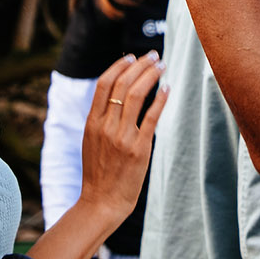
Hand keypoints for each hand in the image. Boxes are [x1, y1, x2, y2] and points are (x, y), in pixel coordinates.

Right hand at [78, 52, 167, 217]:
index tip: (132, 57)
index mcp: (91, 122)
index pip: (103, 83)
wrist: (101, 202)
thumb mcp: (91, 141)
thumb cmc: (98, 173)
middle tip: (153, 56)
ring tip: (162, 66)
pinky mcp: (139, 148)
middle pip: (122, 84)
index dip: (119, 66)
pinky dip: (161, 99)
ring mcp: (122, 137)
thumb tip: (118, 96)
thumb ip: (101, 119)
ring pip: (137, 95)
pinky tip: (168, 88)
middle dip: (140, 65)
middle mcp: (105, 126)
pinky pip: (151, 117)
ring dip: (152, 75)